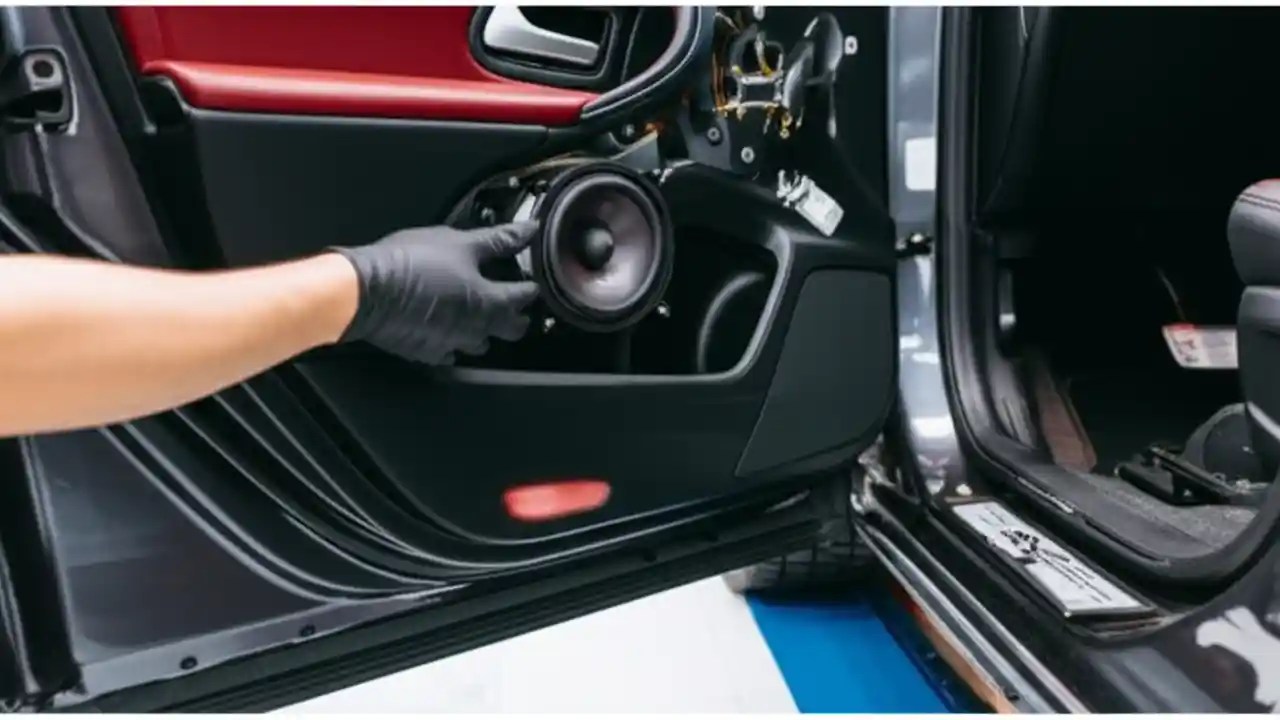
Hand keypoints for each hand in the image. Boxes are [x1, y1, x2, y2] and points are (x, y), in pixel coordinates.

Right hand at [332, 221, 539, 363]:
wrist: (365, 291)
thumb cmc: (411, 264)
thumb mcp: (459, 242)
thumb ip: (498, 239)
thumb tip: (528, 229)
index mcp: (489, 303)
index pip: (524, 298)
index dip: (530, 287)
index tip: (530, 281)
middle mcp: (475, 330)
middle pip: (510, 329)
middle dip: (515, 316)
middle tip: (513, 303)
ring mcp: (450, 344)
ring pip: (480, 343)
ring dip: (484, 330)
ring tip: (478, 314)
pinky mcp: (425, 352)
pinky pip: (448, 352)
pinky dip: (452, 341)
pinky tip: (446, 329)